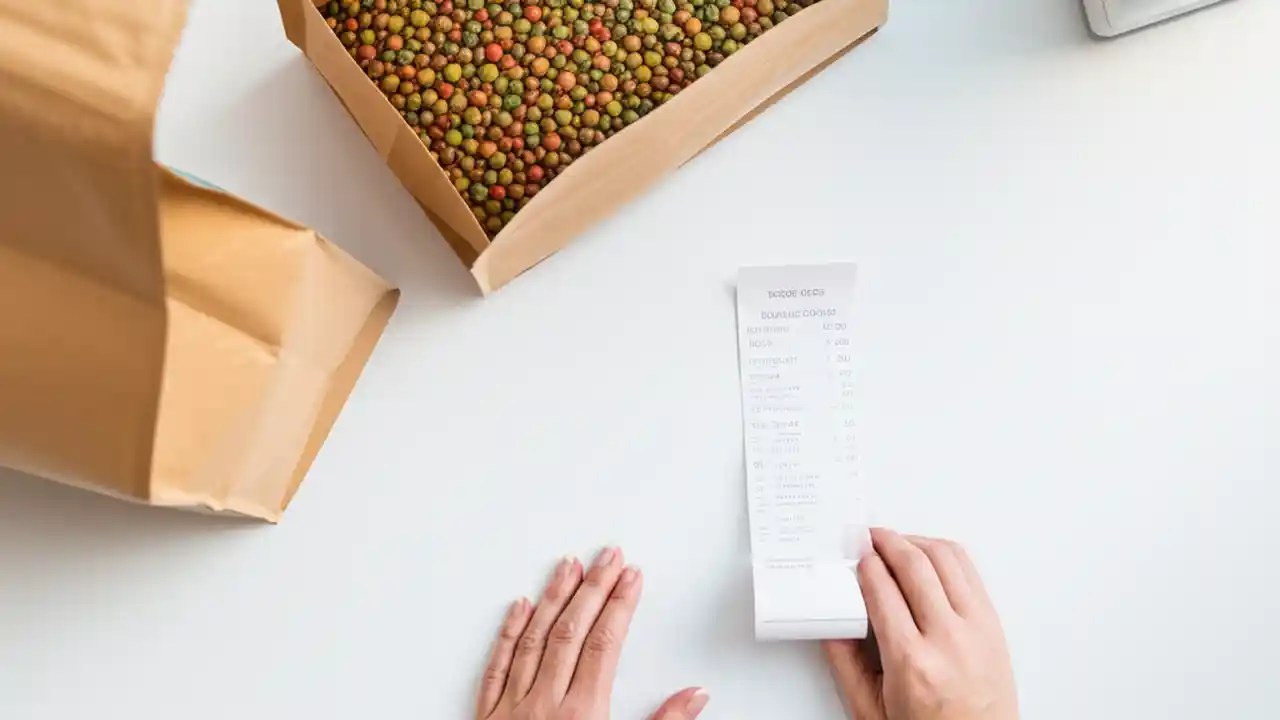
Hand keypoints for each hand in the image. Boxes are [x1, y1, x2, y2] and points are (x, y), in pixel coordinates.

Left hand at [477, 547, 709, 719]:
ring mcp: (512, 710)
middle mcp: (544, 705)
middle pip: (572, 631)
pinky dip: (508, 634)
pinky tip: (518, 608)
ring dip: (553, 598)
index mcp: (582, 716)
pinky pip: (496, 666)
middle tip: (608, 556)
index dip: (620, 604)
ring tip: (567, 566)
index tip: (632, 576)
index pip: (606, 642)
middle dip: (593, 588)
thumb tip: (693, 696)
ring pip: (533, 639)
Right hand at [823, 529, 1017, 719]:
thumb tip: (830, 624)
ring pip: (947, 559)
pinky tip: (929, 556)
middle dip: (887, 541)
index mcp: (912, 663)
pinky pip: (971, 572)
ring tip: (898, 542)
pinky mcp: (994, 626)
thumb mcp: (871, 711)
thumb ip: (845, 665)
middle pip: (915, 565)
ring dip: (918, 541)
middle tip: (871, 537)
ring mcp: (977, 629)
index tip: (855, 555)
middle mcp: (948, 640)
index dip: (865, 563)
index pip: (882, 590)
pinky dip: (946, 555)